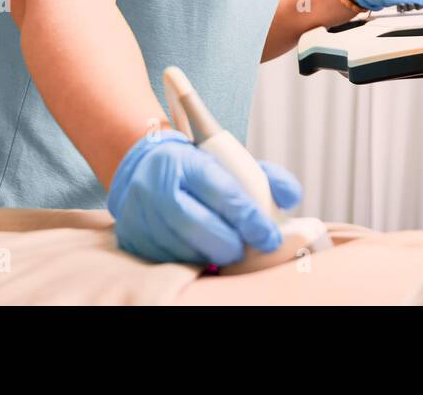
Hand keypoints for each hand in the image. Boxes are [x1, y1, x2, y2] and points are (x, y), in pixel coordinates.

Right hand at [107, 130, 302, 265]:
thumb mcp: (231, 162)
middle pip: (201, 227)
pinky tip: (201, 250)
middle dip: (232, 244)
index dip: (250, 219)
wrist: (145, 168)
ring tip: (225, 247)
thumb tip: (291, 197)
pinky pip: (168, 260)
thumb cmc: (199, 168)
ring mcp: (141, 214)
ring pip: (185, 249)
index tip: (269, 236)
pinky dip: (192, 260)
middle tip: (248, 248)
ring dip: (212, 255)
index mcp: (186, 161)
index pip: (223, 193)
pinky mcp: (132, 237)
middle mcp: (157, 186)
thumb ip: (266, 177)